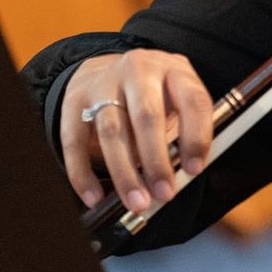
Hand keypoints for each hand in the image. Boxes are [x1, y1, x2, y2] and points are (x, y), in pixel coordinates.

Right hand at [59, 49, 214, 211]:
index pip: (192, 100)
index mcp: (175, 70)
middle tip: (164, 194)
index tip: (194, 170)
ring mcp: (104, 83)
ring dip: (125, 173)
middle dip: (156, 160)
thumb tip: (183, 177)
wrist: (109, 69)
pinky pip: (75, 141)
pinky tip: (95, 197)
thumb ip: (185, 132)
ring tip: (137, 202)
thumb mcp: (178, 100)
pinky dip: (83, 174)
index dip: (196, 136)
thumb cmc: (155, 95)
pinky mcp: (75, 101)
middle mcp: (139, 70)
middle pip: (147, 115)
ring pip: (112, 131)